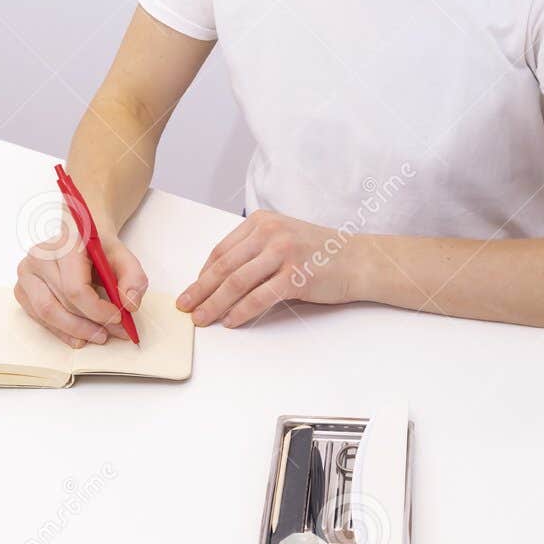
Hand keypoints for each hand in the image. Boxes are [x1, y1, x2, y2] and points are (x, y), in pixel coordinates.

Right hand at [14, 219, 147, 348]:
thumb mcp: (124, 257)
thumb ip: (134, 278)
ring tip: (98, 336)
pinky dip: (60, 330)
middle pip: (61, 303)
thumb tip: (130, 306)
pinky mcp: (22, 289)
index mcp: (63, 244)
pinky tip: (79, 336)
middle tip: (112, 334)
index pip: (75, 288)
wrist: (77, 236)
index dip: (97, 310)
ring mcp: (26, 273)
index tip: (118, 317)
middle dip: (89, 325)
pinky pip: (38, 317)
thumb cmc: (97, 247)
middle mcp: (38, 257)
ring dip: (74, 331)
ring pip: (46, 313)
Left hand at [176, 209, 362, 327]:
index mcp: (263, 222)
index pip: (222, 250)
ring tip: (202, 318)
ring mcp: (283, 253)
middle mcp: (270, 233)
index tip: (192, 290)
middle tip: (185, 307)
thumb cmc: (320, 252)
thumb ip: (255, 251)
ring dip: (214, 303)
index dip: (202, 273)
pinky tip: (230, 321)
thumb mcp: (283, 239)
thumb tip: (221, 279)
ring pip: (237, 282)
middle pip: (224, 266)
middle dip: (200, 290)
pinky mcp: (296, 275)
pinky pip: (260, 297)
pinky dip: (241, 311)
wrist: (358, 259)